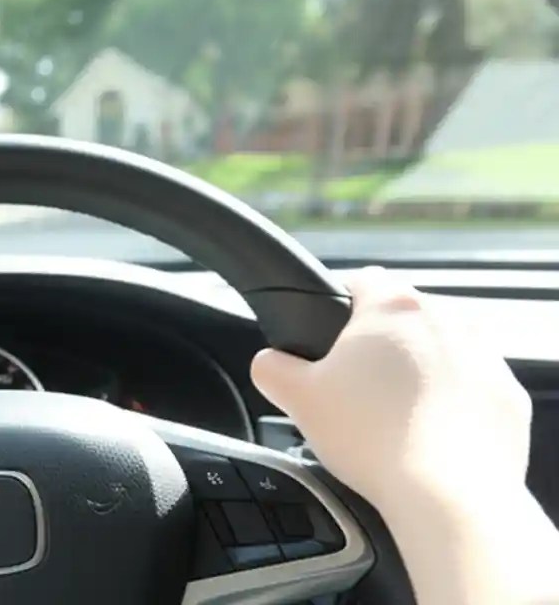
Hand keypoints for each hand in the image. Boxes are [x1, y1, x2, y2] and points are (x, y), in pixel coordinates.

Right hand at [250, 267, 530, 515]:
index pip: (361, 281)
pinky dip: (452, 404)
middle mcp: (446, 319)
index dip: (338, 306)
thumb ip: (272, 368)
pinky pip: (472, 389)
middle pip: (403, 319)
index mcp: (392, 308)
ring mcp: (485, 356)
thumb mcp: (298, 398)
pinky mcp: (507, 396)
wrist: (448, 495)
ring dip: (419, 373)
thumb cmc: (373, 439)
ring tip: (395, 418)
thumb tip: (268, 362)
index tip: (330, 338)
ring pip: (440, 353)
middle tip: (357, 390)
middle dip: (380, 347)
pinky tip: (430, 436)